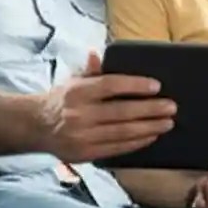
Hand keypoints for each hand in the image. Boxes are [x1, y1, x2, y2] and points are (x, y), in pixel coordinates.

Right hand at [38, 51, 176, 161]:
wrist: (37, 127)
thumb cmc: (63, 99)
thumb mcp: (73, 81)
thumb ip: (90, 70)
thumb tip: (97, 54)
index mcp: (77, 91)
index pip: (111, 85)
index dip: (135, 85)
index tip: (156, 86)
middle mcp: (79, 114)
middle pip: (122, 111)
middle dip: (150, 110)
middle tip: (171, 107)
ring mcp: (82, 136)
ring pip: (123, 132)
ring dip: (149, 128)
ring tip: (168, 123)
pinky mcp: (86, 154)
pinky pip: (117, 148)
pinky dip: (137, 143)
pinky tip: (151, 136)